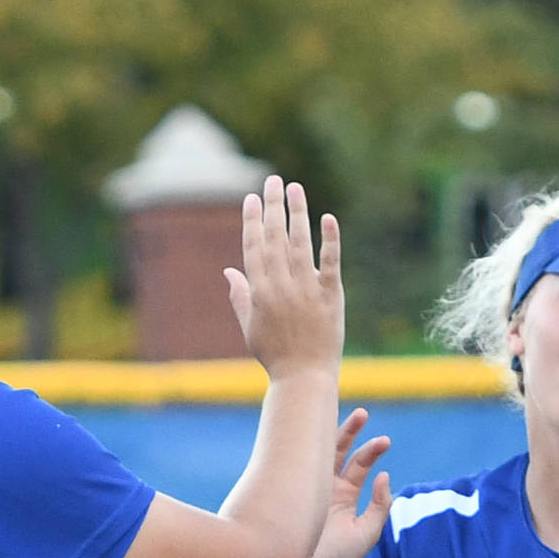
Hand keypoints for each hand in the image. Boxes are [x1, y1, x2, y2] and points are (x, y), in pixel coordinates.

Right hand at [226, 179, 343, 381]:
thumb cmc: (275, 355)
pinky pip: (329, 262)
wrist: (304, 376)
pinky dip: (329, 240)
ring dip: (297, 213)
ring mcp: (306, 289)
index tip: (252, 198)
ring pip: (299, 243)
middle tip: (274, 181)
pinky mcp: (330, 295)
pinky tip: (327, 218)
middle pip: (274, 238)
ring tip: (295, 188)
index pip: (253, 248)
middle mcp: (281, 286)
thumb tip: (228, 271)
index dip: (252, 221)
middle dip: (272, 206)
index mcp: (259, 292)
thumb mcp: (249, 326)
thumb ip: (240, 296)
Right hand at [303, 409, 392, 557]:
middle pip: (338, 452)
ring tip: (350, 413)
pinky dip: (308, 446)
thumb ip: (380, 506)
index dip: (371, 451)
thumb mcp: (367, 533)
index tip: (383, 442)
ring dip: (333, 433)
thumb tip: (383, 475)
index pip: (358, 466)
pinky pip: (300, 463)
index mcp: (343, 498)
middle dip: (350, 432)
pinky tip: (316, 429)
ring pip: (320, 453)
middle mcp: (325, 489)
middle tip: (362, 413)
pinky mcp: (294, 489)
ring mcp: (308, 487)